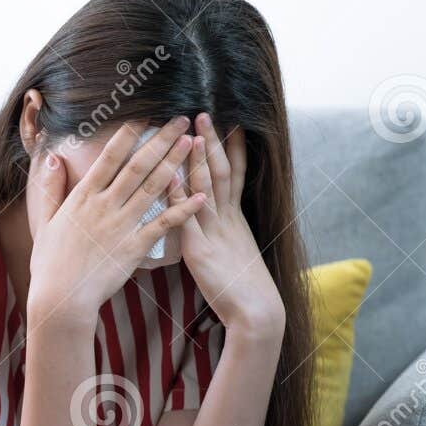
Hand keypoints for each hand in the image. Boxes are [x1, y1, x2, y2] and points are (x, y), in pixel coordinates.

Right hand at [26, 117, 206, 325]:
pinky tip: (200, 194)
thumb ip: (50, 188)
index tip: (145, 114)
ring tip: (192, 143)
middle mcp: (105, 205)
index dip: (129, 133)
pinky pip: (164, 223)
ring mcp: (122, 225)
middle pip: (138, 165)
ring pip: (153, 187)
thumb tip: (52, 158)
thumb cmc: (50, 262)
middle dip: (161, 140)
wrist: (61, 297)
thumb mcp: (43, 221)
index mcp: (83, 197)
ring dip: (175, 163)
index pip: (110, 158)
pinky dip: (183, 208)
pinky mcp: (136, 247)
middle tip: (180, 120)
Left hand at [168, 115, 284, 338]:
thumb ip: (221, 229)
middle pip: (222, 172)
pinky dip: (178, 195)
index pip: (235, 174)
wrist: (257, 313)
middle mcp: (226, 219)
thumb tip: (209, 213)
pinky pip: (185, 217)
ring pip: (206, 188)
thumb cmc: (241, 285)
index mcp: (234, 218)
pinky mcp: (199, 249)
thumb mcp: (232, 249)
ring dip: (199, 158)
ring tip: (192, 131)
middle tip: (205, 113)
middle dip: (214, 142)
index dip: (233, 148)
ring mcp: (214, 232)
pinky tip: (169, 176)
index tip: (230, 121)